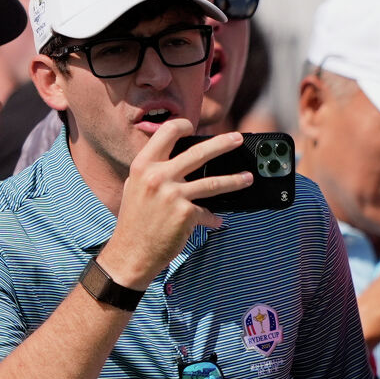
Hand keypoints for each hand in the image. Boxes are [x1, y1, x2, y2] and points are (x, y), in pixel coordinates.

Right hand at [99, 122, 251, 288]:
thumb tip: (178, 158)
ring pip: (214, 183)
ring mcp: (173, 195)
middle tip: (237, 138)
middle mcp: (157, 176)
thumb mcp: (136, 187)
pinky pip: (208, 212)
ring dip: (236, 180)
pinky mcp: (186, 214)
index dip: (181, 126)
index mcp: (143, 166)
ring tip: (248, 178)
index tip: (193, 126)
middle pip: (198, 153)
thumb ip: (154, 170)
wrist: (131, 252)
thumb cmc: (135, 221)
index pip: (165, 133)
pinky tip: (216, 220)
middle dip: (222, 144)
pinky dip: (213, 218)